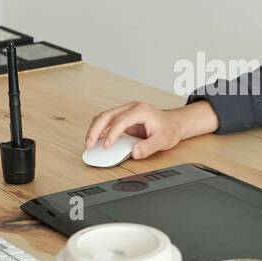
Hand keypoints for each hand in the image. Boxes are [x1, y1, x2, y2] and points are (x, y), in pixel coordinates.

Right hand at [83, 100, 216, 160]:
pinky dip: (99, 130)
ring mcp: (125, 111)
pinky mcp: (122, 117)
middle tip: (89, 144)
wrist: (173, 123)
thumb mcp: (163, 140)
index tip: (107, 146)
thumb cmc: (169, 129)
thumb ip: (149, 147)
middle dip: (95, 130)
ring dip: (94, 130)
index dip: (112, 133)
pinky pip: (106, 121)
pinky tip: (95, 140)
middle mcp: (131, 108)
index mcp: (141, 111)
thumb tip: (134, 152)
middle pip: (107, 115)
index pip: (121, 120)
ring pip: (103, 117)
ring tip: (89, 144)